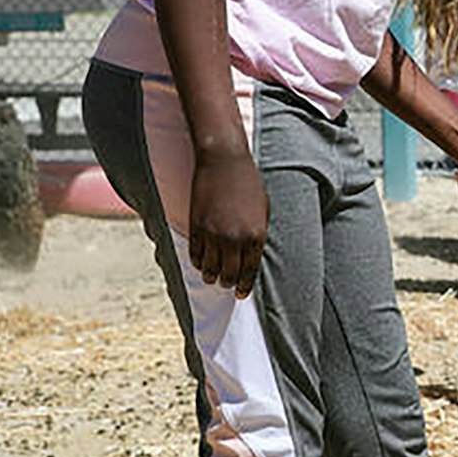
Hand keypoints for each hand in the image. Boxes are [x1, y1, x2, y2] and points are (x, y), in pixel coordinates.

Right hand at [188, 144, 267, 296]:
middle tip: (227, 285)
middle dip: (228, 283)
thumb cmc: (248, 184)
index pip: (250, 272)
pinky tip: (201, 264)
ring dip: (211, 276)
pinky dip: (198, 263)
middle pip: (229, 275)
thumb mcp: (263, 211)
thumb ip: (257, 235)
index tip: (241, 294)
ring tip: (212, 276)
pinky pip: (195, 255)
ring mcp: (213, 234)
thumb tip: (252, 257)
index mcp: (256, 236)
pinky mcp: (196, 227)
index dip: (245, 286)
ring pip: (209, 269)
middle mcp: (235, 239)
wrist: (225, 162)